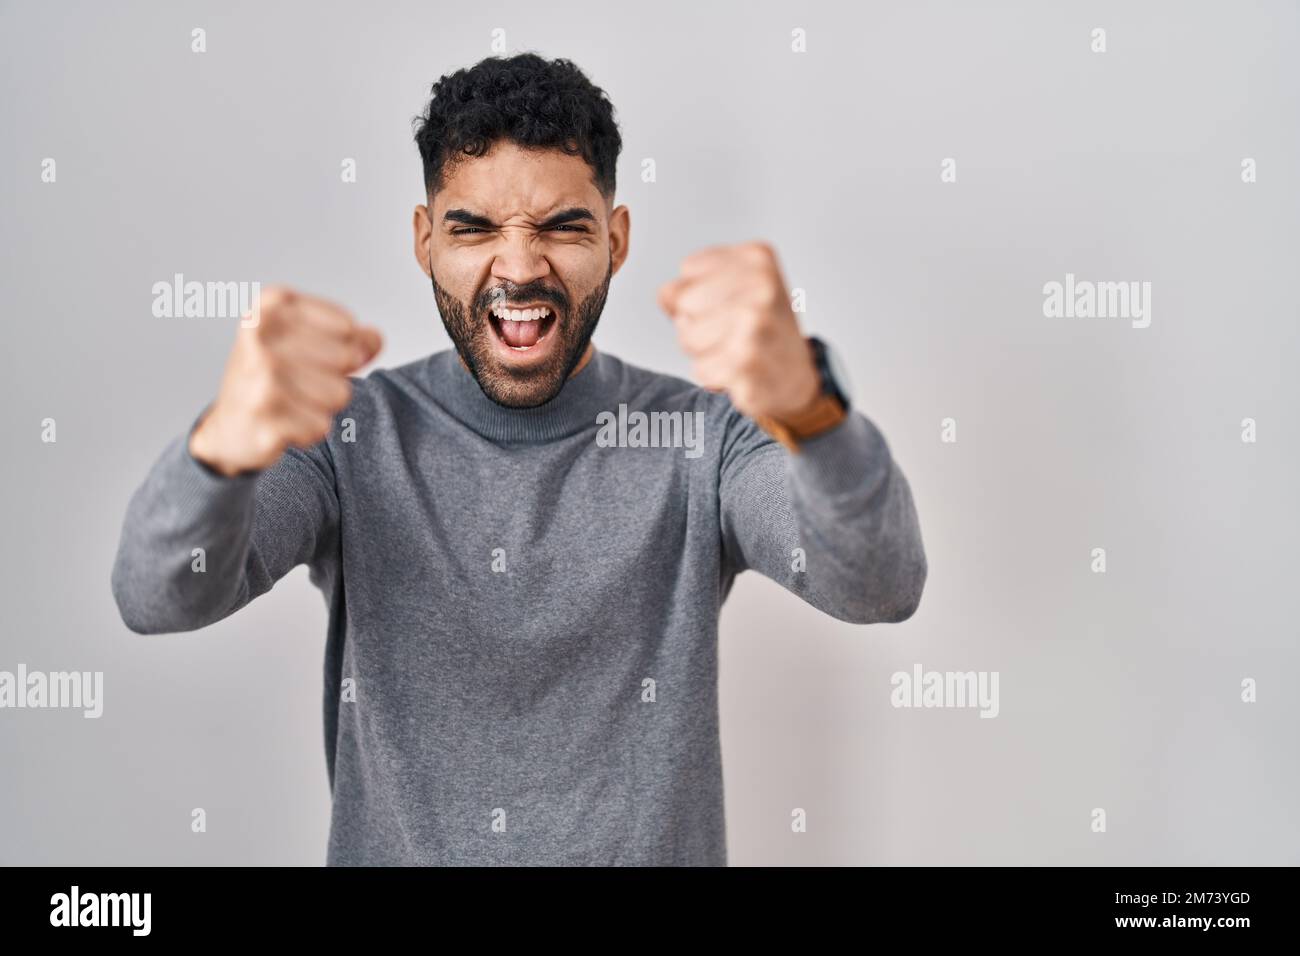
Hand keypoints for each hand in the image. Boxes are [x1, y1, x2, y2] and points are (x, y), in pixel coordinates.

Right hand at [189, 286, 382, 475]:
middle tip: (300, 385)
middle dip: (335, 379)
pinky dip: (309, 431)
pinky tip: (284, 426)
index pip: (347, 327)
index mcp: (271, 307)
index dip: (347, 348)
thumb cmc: (274, 378)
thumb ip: (351, 337)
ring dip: (323, 407)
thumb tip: (375, 339)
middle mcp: (260, 336)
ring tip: (291, 404)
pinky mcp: (263, 418)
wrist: (229, 429)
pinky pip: (321, 426)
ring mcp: (259, 377)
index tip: (317, 355)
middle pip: (347, 359)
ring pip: (340, 394)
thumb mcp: (308, 344)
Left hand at [657, 241, 818, 419]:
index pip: (690, 269)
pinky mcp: (747, 363)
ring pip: (688, 337)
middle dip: (697, 324)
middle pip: (685, 302)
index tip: (731, 305)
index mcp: (758, 259)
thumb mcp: (734, 290)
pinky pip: (701, 369)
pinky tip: (740, 372)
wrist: (797, 378)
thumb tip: (666, 296)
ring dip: (704, 353)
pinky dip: (714, 377)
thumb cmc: (761, 330)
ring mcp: (755, 325)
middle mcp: (762, 287)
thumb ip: (692, 284)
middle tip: (732, 333)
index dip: (699, 293)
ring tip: (735, 352)